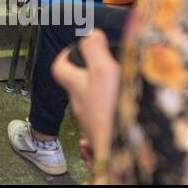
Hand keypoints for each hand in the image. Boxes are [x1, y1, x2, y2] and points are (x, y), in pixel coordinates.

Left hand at [52, 30, 120, 179]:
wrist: (121, 154)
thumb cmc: (110, 114)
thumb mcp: (103, 72)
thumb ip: (94, 50)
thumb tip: (88, 33)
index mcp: (77, 87)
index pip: (59, 67)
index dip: (66, 55)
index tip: (79, 47)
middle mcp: (81, 105)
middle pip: (77, 84)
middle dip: (89, 72)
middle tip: (107, 64)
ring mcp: (93, 122)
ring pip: (93, 102)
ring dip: (103, 92)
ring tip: (121, 84)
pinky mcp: (106, 135)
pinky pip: (106, 118)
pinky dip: (114, 109)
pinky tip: (128, 107)